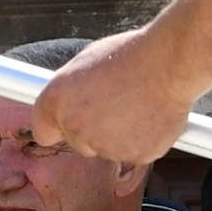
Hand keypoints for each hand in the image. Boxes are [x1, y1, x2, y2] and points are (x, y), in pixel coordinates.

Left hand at [25, 29, 196, 170]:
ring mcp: (104, 146)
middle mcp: (74, 127)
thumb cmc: (131, 55)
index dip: (58, 127)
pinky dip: (143, 139)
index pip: (43, 131)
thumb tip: (72, 101)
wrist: (169, 63)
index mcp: (56, 100)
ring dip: (120, 134)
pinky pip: (135, 152)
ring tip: (138, 103)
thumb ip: (73, 90)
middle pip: (78, 143)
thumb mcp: (88, 62)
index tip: (68, 123)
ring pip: (108, 149)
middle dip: (94, 130)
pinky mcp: (133, 156)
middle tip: (117, 103)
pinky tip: (152, 115)